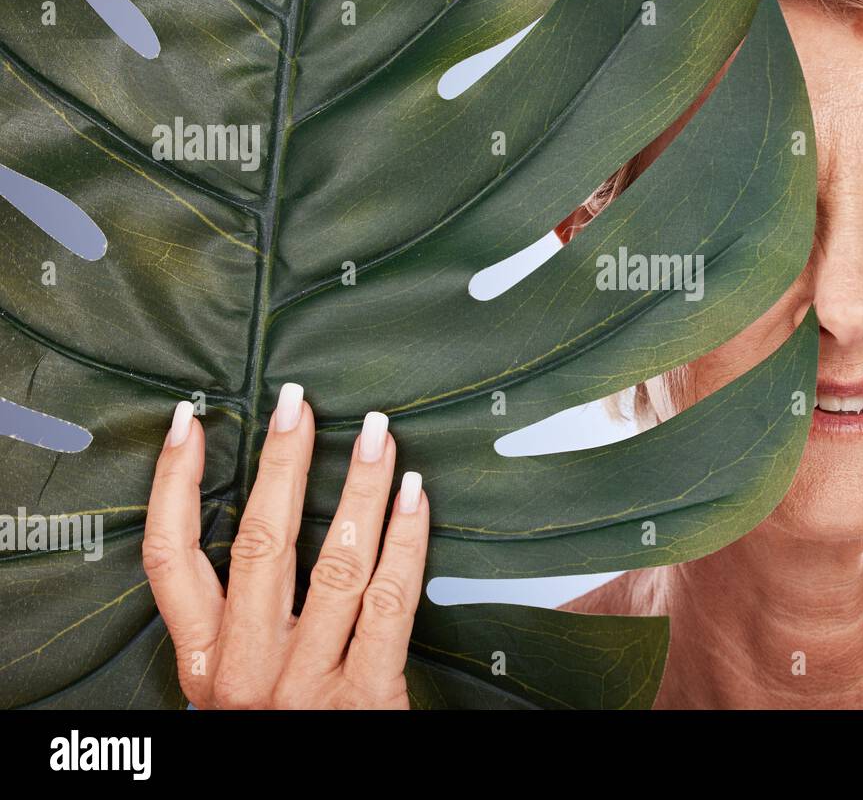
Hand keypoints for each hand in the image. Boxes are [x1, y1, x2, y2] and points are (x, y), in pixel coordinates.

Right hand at [142, 383, 428, 708]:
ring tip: (378, 434)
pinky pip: (392, 601)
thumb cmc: (278, 734)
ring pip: (336, 562)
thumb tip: (255, 525)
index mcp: (202, 664)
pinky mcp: (369, 698)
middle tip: (300, 402)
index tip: (190, 424)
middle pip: (260, 544)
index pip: (171, 559)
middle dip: (281, 465)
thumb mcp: (233, 691)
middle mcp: (245, 669)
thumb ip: (237, 625)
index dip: (175, 485)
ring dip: (359, 490)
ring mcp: (308, 682)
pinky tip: (417, 496)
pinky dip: (407, 541)